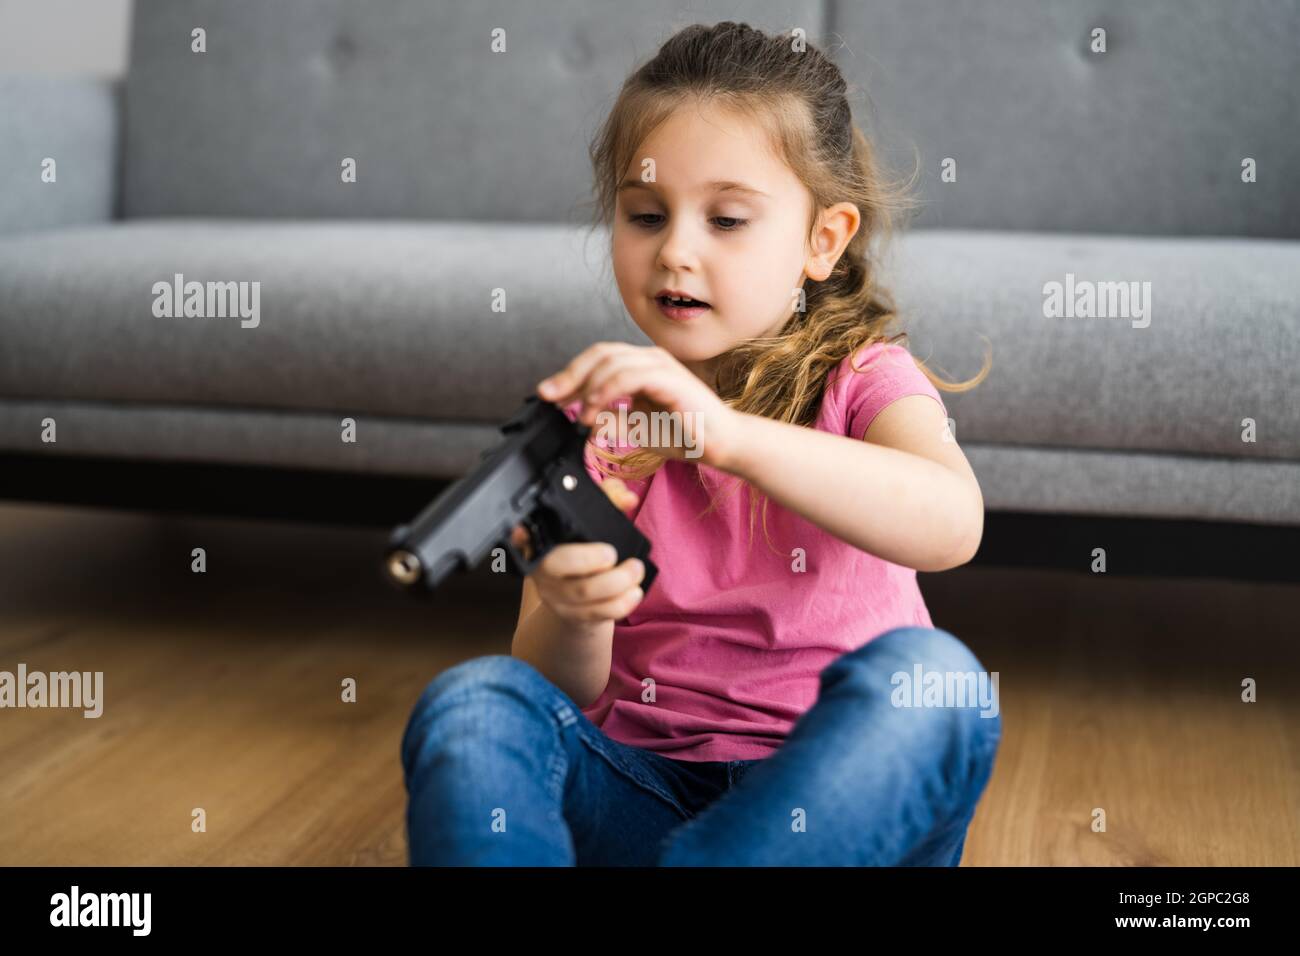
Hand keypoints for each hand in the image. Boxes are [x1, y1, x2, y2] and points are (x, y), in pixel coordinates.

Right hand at [508, 476, 646, 624]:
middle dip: (587, 559)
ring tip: (635, 570)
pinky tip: (634, 592)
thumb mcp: (594, 520)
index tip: (522, 530)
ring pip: (580, 592)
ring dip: (615, 583)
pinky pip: (596, 613)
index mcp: (541, 540)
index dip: (518, 534)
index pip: (522, 535)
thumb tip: (627, 499)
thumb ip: (610, 499)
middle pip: (554, 564)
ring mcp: (555, 595)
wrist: (580, 599)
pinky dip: (621, 603)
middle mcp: (542, 568)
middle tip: (612, 554)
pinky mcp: (573, 615)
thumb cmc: (586, 551)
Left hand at [536, 342, 740, 469]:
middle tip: (548, 397)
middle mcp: (651, 359)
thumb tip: (584, 420)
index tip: (549, 397)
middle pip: (600, 353)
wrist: (724, 445)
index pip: (599, 359)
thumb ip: (611, 421)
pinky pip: (629, 376)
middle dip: (569, 375)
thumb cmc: (687, 435)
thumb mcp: (637, 429)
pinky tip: (595, 410)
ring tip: (578, 415)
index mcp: (643, 366)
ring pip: (611, 361)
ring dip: (587, 387)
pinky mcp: (670, 378)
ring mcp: (661, 365)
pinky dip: (606, 392)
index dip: (571, 375)